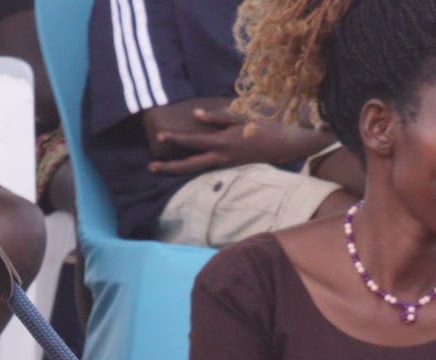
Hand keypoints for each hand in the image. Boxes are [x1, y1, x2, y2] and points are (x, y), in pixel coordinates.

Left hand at [147, 107, 314, 175]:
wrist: (284, 145)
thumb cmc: (264, 127)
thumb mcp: (240, 116)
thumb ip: (217, 117)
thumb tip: (196, 114)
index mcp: (223, 143)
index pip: (194, 141)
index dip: (176, 138)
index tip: (160, 135)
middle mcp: (221, 157)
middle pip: (190, 166)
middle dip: (169, 167)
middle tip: (150, 167)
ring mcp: (225, 164)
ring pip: (196, 170)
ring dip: (177, 169)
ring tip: (160, 167)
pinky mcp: (229, 165)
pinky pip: (206, 168)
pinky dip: (191, 167)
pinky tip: (182, 164)